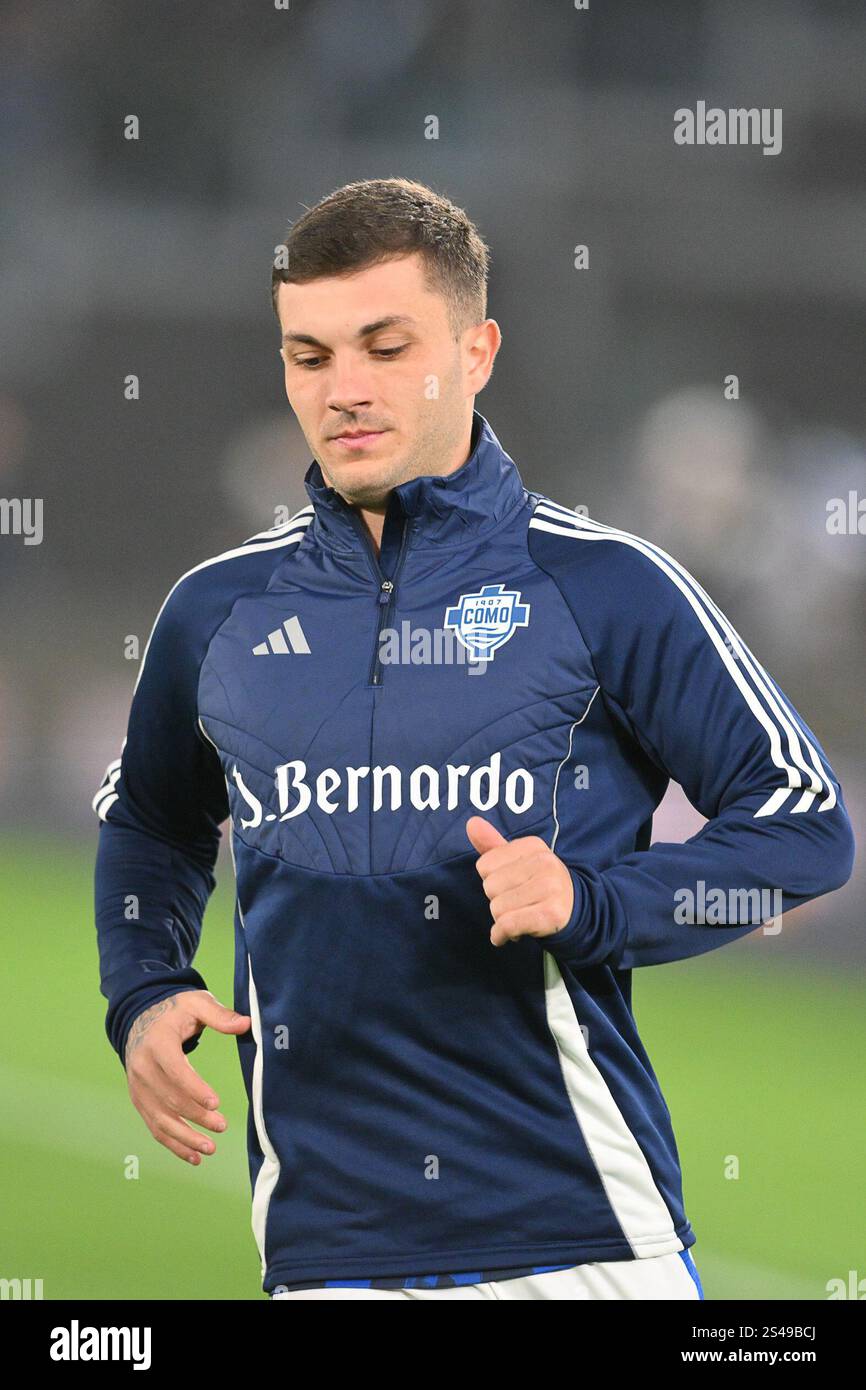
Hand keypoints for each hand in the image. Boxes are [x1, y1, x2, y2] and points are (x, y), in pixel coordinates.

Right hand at [124, 991, 250, 1164]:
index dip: (194, 1088)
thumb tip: (246, 1024)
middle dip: (196, 1116)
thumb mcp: (196, 1003)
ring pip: (160, 1120)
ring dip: (184, 1138)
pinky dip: (173, 1145)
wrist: (141, 1020)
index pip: (174, 1070)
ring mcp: (138, 1088)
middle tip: (222, 1126)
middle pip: (169, 1099)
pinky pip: (155, 1127)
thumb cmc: (175, 1012)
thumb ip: (219, 1015)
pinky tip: (194, 1157)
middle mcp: (142, 1068)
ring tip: (210, 1149)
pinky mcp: (140, 1101)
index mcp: (157, 1043)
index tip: (216, 1103)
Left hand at [465, 816, 574, 946]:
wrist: (575, 909)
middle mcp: (544, 862)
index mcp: (533, 845)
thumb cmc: (538, 883)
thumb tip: (471, 822)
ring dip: (502, 920)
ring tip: (520, 916)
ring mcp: (550, 887)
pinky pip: (508, 925)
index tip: (511, 885)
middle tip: (517, 903)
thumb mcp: (518, 861)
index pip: (485, 866)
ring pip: (497, 908)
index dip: (492, 880)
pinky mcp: (551, 913)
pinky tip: (512, 935)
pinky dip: (502, 935)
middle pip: (490, 887)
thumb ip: (492, 844)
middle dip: (497, 900)